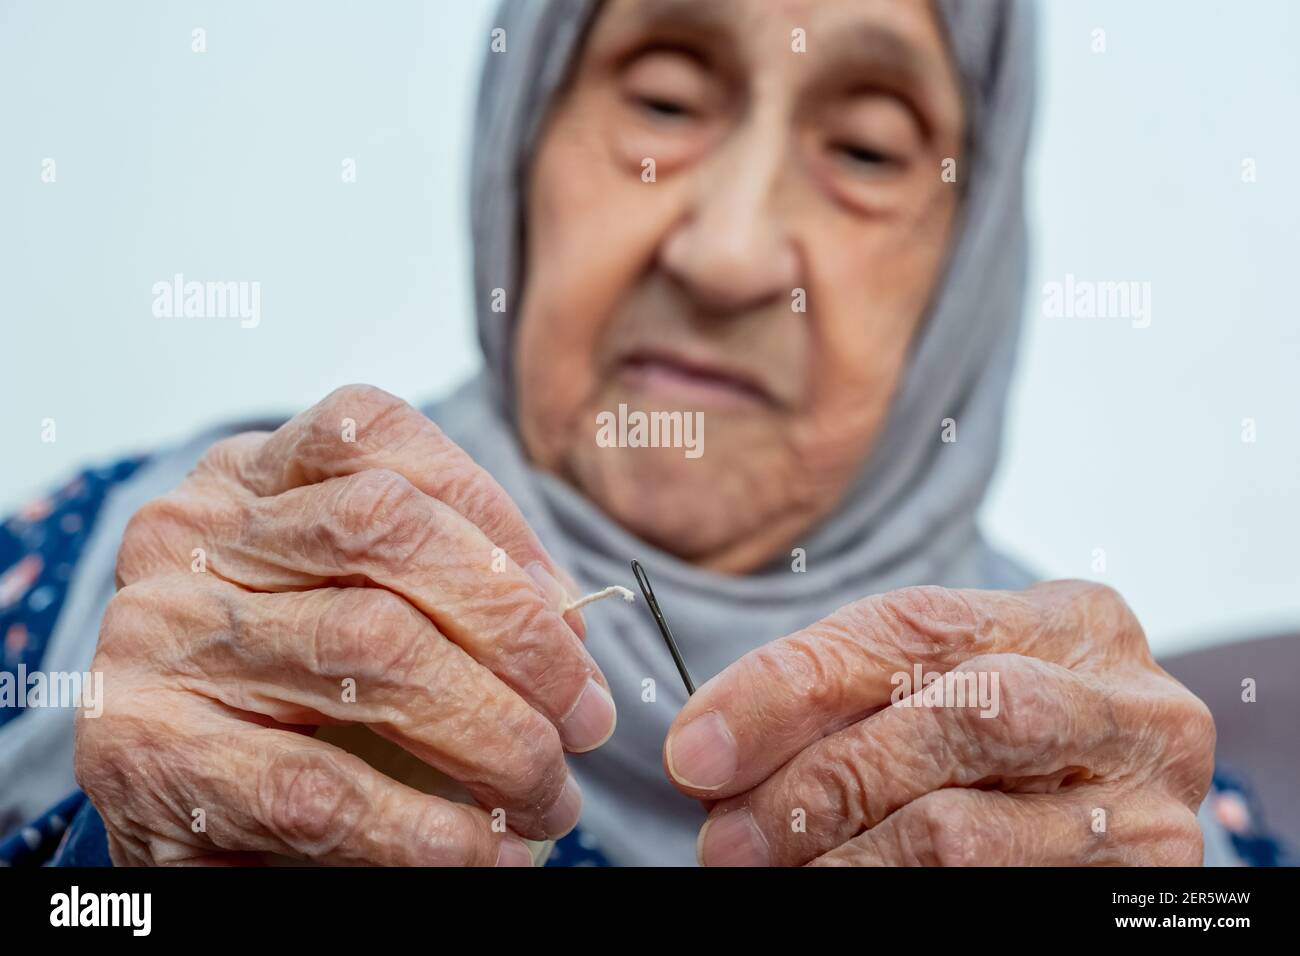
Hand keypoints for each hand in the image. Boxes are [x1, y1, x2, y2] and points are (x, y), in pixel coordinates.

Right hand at [76, 385, 615, 865]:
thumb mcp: (359, 602)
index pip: (378, 439)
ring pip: (370, 650)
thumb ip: (448, 584)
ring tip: (547, 795)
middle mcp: (190, 536)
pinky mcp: (147, 749)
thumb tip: (568, 619)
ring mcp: (157, 633)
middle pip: (384, 532)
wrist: (170, 798)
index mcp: (245, 477)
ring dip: (495, 737)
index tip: (566, 607)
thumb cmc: (289, 691)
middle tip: (585, 718)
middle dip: (516, 630)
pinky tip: (484, 851)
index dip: (493, 514)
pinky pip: (319, 787)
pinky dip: (426, 828)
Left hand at [664, 582, 1213, 865]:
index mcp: (1072, 621)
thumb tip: (710, 752)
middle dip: (819, 782)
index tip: (696, 749)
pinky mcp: (1139, 893)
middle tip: (725, 836)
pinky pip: (988, 898)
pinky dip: (885, 895)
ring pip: (961, 834)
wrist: (1102, 809)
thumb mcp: (937, 692)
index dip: (790, 687)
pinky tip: (837, 888)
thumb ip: (844, 701)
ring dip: (838, 859)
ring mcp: (1148, 810)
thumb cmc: (998, 746)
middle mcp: (1132, 706)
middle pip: (958, 719)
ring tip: (768, 871)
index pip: (913, 629)